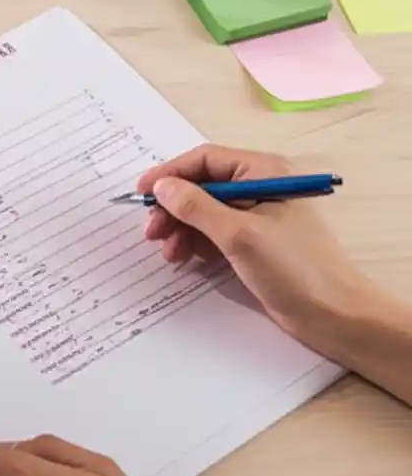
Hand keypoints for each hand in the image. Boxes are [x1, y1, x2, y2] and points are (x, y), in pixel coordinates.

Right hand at [137, 144, 376, 347]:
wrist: (334, 315)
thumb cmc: (294, 268)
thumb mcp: (238, 234)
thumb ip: (196, 206)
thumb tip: (162, 187)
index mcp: (264, 172)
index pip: (206, 160)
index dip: (170, 174)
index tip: (141, 193)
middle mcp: (260, 187)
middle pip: (202, 186)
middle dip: (173, 208)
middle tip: (151, 232)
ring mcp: (258, 216)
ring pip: (205, 212)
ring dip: (181, 229)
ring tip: (168, 253)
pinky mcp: (255, 242)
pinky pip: (215, 233)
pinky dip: (195, 243)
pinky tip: (184, 258)